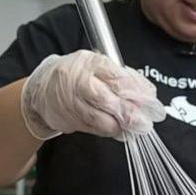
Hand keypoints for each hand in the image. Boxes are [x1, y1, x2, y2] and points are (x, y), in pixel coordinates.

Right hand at [21, 49, 165, 139]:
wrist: (44, 89)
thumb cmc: (81, 76)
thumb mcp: (103, 68)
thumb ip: (127, 80)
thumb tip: (149, 95)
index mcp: (91, 62)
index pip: (115, 77)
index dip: (135, 92)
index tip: (151, 104)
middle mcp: (77, 80)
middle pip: (105, 99)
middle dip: (128, 113)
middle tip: (144, 123)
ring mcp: (69, 101)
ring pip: (98, 118)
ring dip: (119, 126)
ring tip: (132, 129)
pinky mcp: (66, 119)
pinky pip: (92, 128)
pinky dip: (108, 131)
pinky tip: (117, 130)